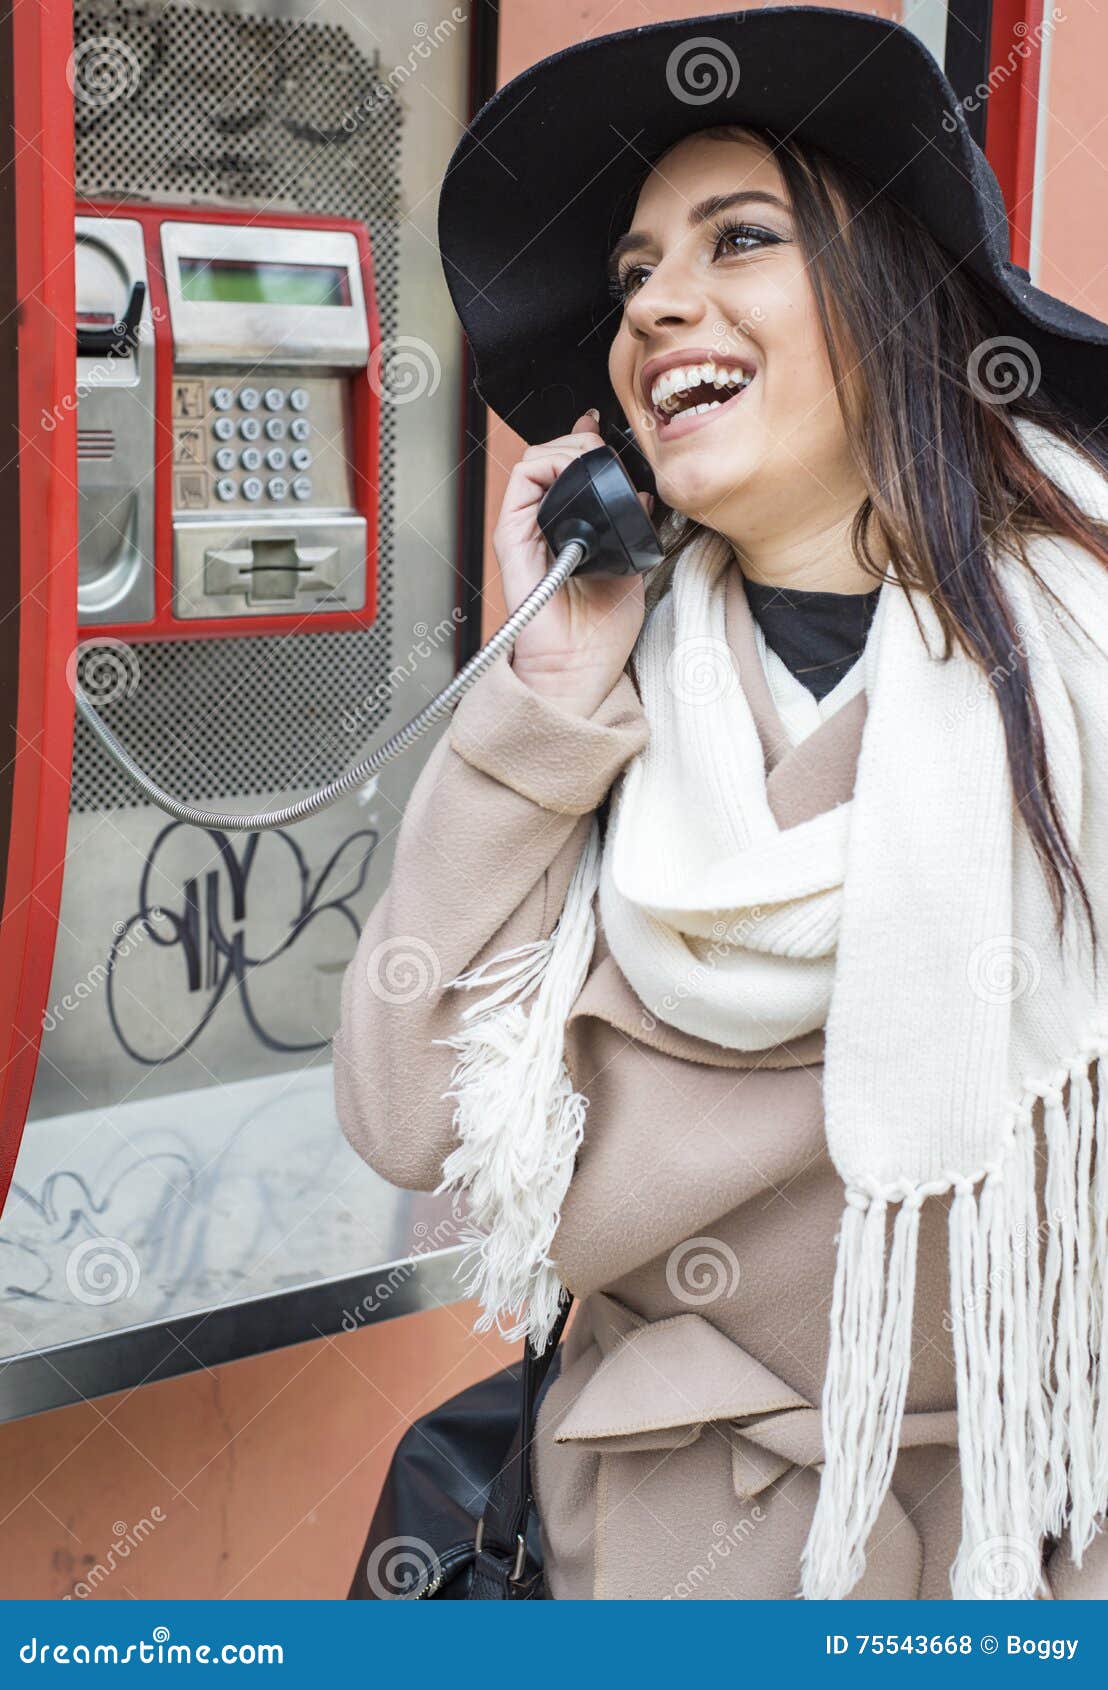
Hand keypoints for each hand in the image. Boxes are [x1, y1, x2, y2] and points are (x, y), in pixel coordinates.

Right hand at [494, 409, 653, 716]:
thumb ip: (632, 527)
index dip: (586, 445)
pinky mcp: (511, 538)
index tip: (607, 430)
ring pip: (535, 461)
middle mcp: (544, 528)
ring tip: (593, 459)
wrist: (579, 670)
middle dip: (582, 443)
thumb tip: (641, 489)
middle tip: (607, 450)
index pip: (570, 474)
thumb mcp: (630, 568)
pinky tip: (573, 472)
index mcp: (570, 532)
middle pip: (553, 460)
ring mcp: (525, 531)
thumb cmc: (600, 636)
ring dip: (567, 448)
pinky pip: (520, 481)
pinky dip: (546, 463)